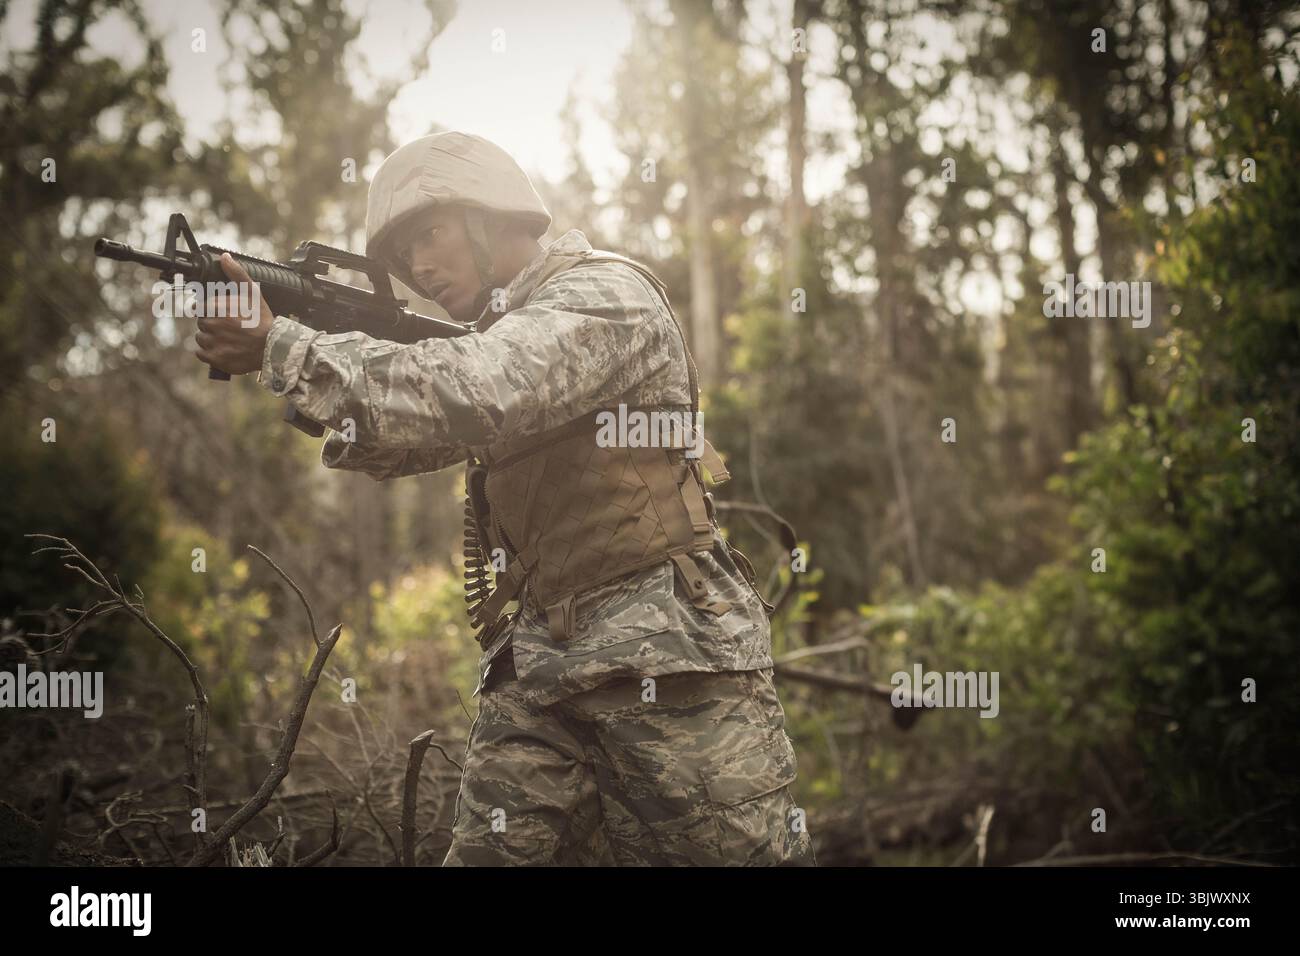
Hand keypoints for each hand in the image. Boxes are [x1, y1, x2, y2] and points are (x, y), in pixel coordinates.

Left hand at [194, 253, 276, 374]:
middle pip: (201, 322)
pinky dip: (209, 352)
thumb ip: (237, 274)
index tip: (218, 313)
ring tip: (226, 338)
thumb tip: (225, 257)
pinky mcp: (215, 359)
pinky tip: (223, 348)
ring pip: (200, 338)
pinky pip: (201, 354)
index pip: (199, 307)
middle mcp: (213, 325)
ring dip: (209, 337)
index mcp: (218, 308)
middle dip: (211, 323)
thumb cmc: (263, 320)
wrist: (273, 348)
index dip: (208, 309)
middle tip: (227, 326)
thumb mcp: (252, 293)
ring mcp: (213, 343)